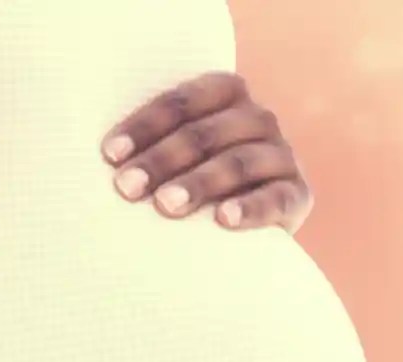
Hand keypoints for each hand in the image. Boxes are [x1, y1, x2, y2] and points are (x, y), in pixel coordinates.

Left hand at [101, 73, 312, 233]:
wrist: (250, 228)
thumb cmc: (194, 183)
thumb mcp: (177, 155)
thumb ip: (153, 143)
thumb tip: (103, 158)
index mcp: (227, 93)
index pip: (182, 101)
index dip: (144, 126)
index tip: (110, 156)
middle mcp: (260, 117)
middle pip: (206, 133)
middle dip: (162, 160)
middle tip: (126, 189)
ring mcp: (283, 155)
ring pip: (239, 162)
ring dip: (199, 183)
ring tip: (165, 207)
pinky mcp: (299, 194)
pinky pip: (275, 199)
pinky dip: (249, 209)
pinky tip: (223, 221)